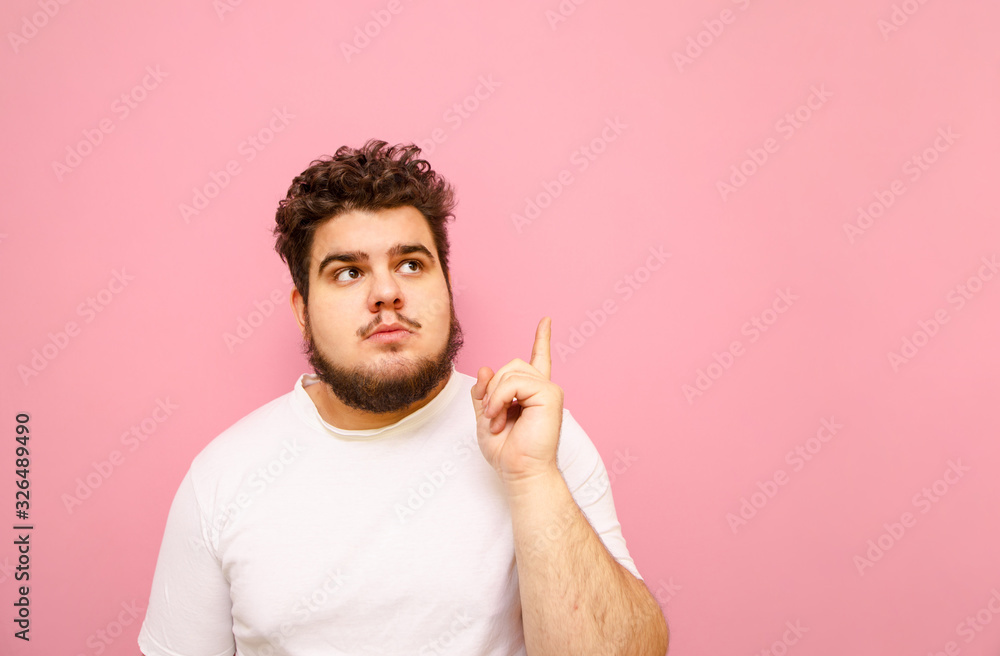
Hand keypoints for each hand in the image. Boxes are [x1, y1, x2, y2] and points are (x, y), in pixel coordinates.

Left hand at [470, 317, 563, 484]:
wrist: (521, 472)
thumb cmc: (507, 452)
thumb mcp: (485, 417)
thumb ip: (484, 392)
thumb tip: (486, 368)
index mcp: (532, 393)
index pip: (538, 359)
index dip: (542, 340)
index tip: (546, 321)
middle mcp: (543, 388)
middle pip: (511, 365)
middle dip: (492, 388)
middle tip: (490, 417)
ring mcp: (548, 390)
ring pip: (510, 372)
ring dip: (494, 397)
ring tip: (495, 420)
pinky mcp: (549, 395)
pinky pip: (514, 382)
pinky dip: (500, 399)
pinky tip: (500, 416)